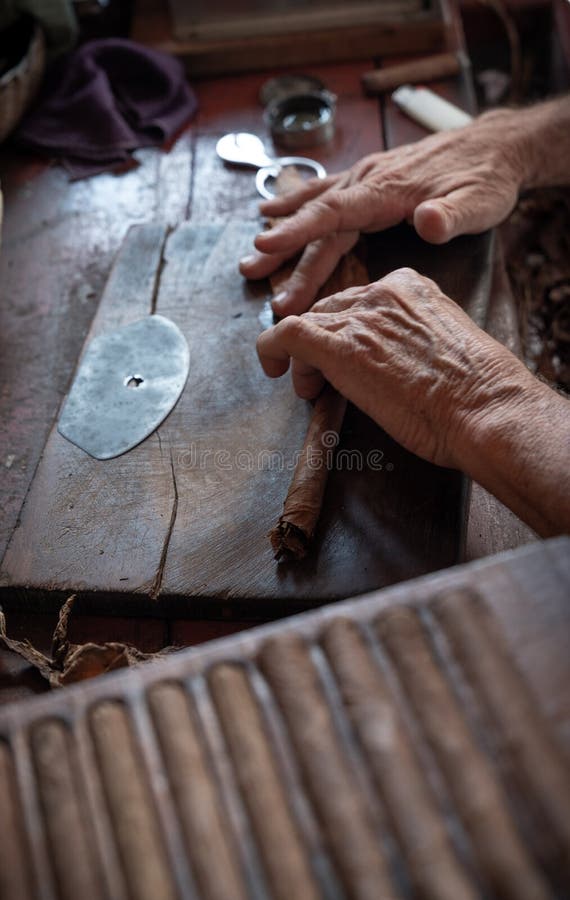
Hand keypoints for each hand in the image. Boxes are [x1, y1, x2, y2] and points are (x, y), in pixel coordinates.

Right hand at [242, 108, 530, 315]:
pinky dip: (297, 204)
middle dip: (282, 248)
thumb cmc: (488, 179)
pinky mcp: (370, 180)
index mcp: (387, 190)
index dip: (298, 230)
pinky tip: (273, 210)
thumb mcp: (480, 202)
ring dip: (282, 231)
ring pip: (315, 206)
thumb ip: (452, 215)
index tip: (265, 243)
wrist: (496, 146)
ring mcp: (366, 178)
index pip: (334, 212)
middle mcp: (368, 180)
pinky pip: (325, 193)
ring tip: (251, 259)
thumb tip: (428, 222)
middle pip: (318, 218)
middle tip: (249, 273)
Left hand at [256, 267, 533, 469]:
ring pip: (306, 322)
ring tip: (309, 389)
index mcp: (412, 286)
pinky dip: (270, 349)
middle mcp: (382, 291)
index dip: (344, 330)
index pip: (359, 299)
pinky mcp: (338, 346)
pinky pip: (285, 334)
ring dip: (301, 357)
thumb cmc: (478, 394)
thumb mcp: (445, 348)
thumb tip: (389, 362)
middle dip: (320, 344)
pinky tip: (272, 370)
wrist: (485, 409)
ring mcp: (359, 316)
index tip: (345, 359)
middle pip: (329, 309)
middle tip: (322, 381)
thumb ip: (412, 341)